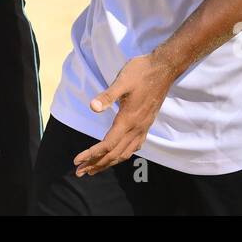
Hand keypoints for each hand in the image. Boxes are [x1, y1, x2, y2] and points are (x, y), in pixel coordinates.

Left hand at [73, 53, 176, 176]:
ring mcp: (143, 127)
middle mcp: (136, 128)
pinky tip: (117, 155)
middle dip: (96, 164)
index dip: (91, 154)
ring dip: (108, 163)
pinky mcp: (146, 124)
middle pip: (114, 154)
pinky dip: (122, 155)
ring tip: (94, 169)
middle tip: (79, 172)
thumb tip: (92, 107)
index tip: (77, 161)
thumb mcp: (122, 81)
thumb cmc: (141, 72)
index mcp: (128, 120)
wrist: (164, 69)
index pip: (107, 145)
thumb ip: (107, 96)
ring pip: (125, 153)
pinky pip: (134, 146)